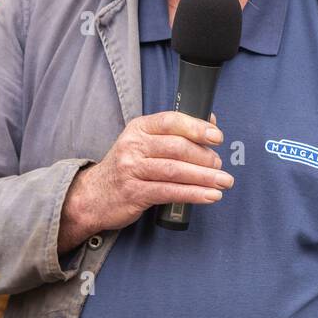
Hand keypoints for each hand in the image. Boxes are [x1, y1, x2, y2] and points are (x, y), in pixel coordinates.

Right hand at [61, 111, 232, 242]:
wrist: (93, 196)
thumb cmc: (127, 167)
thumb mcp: (144, 142)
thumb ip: (175, 133)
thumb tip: (211, 123)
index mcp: (139, 128)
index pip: (171, 121)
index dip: (196, 127)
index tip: (217, 137)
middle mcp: (133, 146)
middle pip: (176, 147)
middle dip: (204, 157)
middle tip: (220, 165)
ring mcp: (131, 169)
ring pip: (175, 171)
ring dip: (204, 177)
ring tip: (224, 181)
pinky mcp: (134, 193)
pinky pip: (169, 192)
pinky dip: (193, 194)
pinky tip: (209, 196)